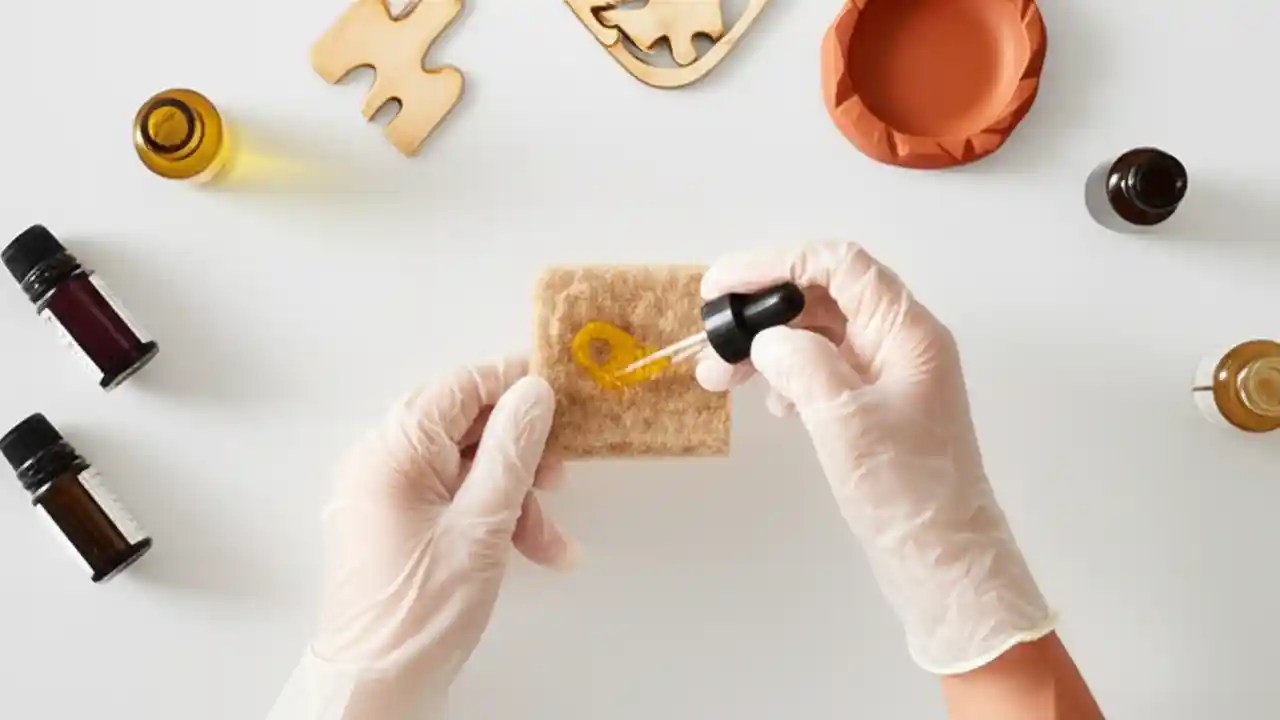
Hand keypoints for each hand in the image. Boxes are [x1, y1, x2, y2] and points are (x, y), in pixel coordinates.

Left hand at [269, 357, 575, 719]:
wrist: (375, 688)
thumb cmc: (417, 615)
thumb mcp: (481, 527)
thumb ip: (512, 452)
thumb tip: (533, 393)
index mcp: (392, 451)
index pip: (461, 386)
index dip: (515, 384)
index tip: (562, 394)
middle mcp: (382, 462)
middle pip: (468, 427)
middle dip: (522, 453)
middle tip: (560, 477)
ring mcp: (388, 494)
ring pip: (469, 468)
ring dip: (517, 495)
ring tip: (549, 538)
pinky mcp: (400, 523)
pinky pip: (455, 499)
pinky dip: (495, 518)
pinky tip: (532, 549)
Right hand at [697, 241, 1053, 674]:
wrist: (942, 561)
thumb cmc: (905, 490)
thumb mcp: (843, 418)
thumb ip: (801, 361)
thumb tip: (770, 339)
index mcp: (907, 331)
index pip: (837, 264)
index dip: (773, 262)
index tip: (719, 285)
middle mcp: (901, 342)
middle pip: (822, 296)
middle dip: (761, 310)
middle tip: (711, 338)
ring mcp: (890, 375)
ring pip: (817, 336)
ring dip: (766, 347)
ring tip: (719, 376)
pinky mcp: (877, 408)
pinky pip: (824, 370)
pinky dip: (787, 375)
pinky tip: (770, 402)